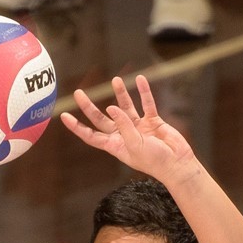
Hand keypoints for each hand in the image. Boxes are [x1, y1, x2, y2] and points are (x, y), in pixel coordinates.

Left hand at [60, 74, 197, 181]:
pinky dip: (144, 92)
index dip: (77, 127)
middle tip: (79, 93)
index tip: (65, 116)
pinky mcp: (152, 121)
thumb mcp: (135, 145)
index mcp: (114, 145)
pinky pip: (147, 103)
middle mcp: (123, 135)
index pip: (90, 135)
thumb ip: (123, 126)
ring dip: (120, 94)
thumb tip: (112, 108)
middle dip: (89, 107)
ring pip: (125, 107)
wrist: (177, 163)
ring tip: (115, 80)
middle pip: (102, 118)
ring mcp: (138, 127)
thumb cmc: (154, 161)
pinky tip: (140, 79)